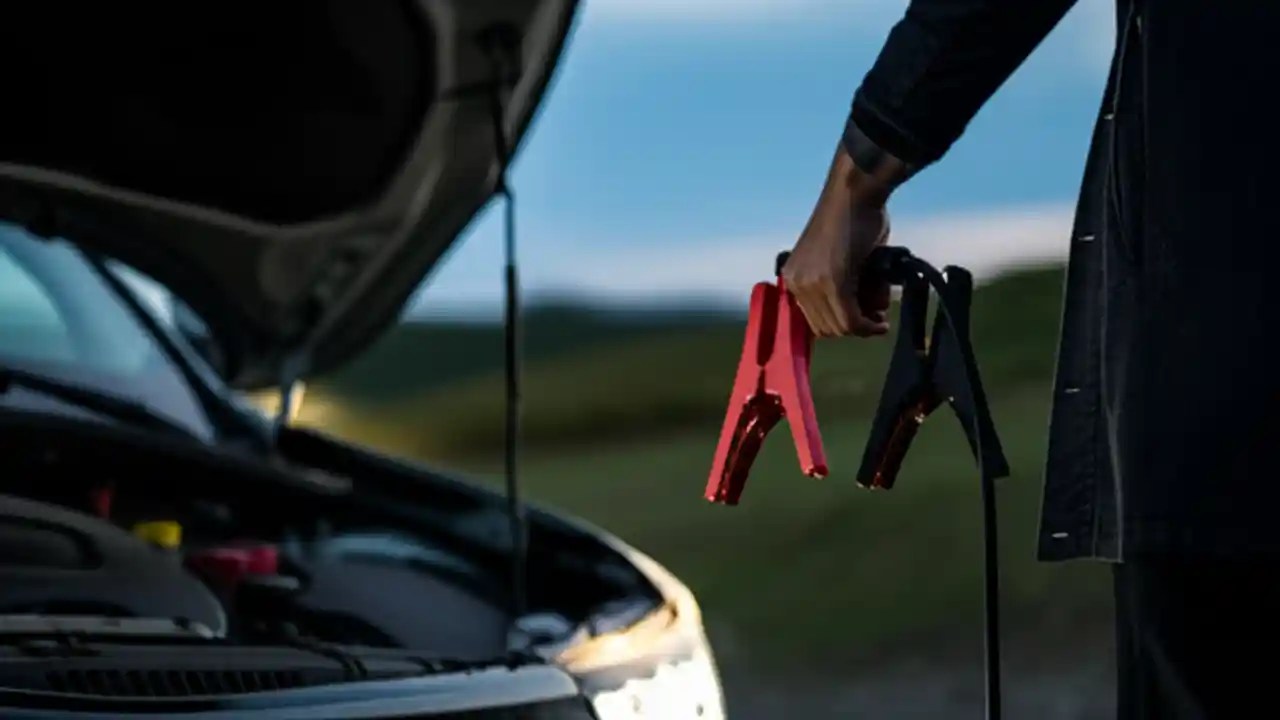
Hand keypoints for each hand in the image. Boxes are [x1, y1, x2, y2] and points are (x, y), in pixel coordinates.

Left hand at [783, 145, 895, 337]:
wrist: (856, 193)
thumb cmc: (854, 220)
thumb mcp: (837, 260)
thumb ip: (838, 288)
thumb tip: (857, 319)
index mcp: (793, 276)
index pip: (813, 321)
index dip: (841, 326)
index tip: (864, 320)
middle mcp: (796, 282)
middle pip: (825, 328)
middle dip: (854, 326)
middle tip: (876, 315)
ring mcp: (812, 284)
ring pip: (839, 326)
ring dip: (864, 325)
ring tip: (880, 309)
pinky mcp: (833, 283)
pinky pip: (851, 319)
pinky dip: (869, 326)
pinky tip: (881, 323)